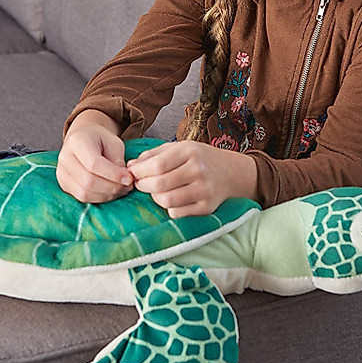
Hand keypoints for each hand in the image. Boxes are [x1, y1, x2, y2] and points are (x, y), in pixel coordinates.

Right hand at [56, 116, 135, 203]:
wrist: (83, 138)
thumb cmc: (99, 139)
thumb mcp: (113, 142)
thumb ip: (117, 160)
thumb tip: (123, 181)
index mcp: (76, 142)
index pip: (94, 164)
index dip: (113, 174)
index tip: (129, 179)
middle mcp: (64, 157)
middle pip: (88, 181)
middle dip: (112, 187)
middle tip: (128, 186)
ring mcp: (61, 172)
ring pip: (84, 193)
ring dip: (106, 195)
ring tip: (121, 190)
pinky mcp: (64, 184)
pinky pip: (81, 197)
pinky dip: (99, 198)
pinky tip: (110, 192)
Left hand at [126, 141, 257, 218]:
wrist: (232, 173)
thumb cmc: (200, 159)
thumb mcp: (179, 148)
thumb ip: (153, 155)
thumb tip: (129, 166)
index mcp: (190, 151)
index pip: (157, 165)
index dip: (139, 172)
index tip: (132, 173)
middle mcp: (199, 170)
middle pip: (159, 185)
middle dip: (143, 186)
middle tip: (140, 184)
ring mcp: (204, 190)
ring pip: (166, 201)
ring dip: (154, 198)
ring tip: (156, 191)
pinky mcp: (207, 207)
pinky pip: (177, 213)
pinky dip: (168, 208)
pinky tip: (171, 199)